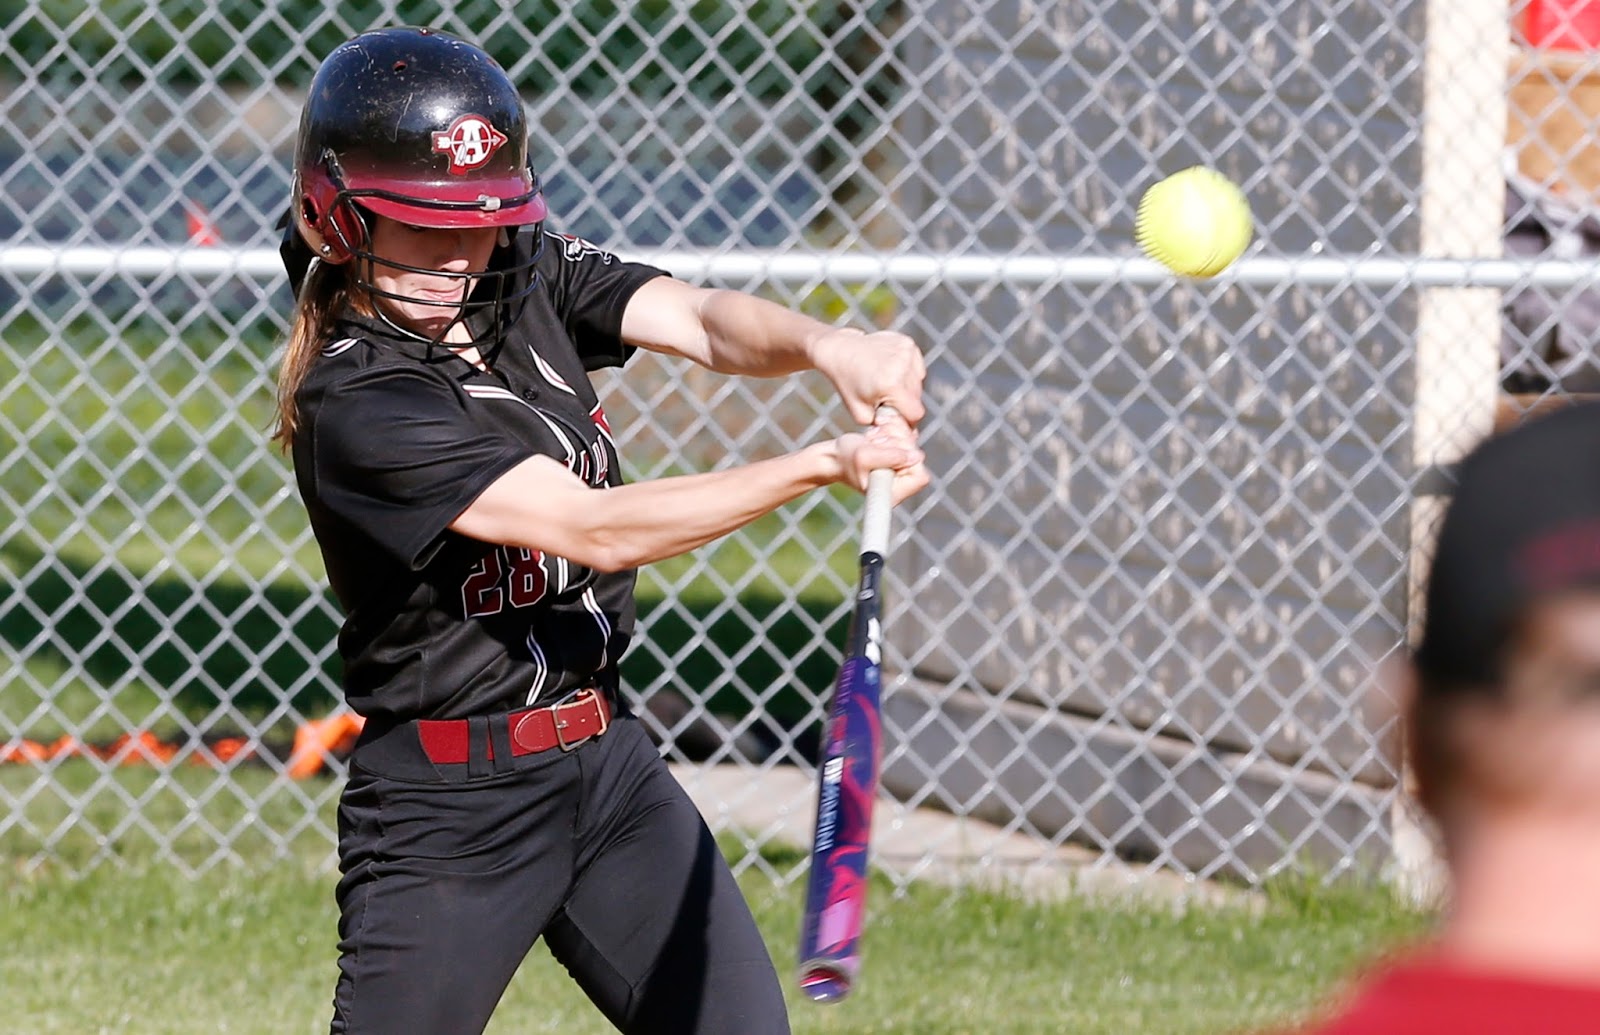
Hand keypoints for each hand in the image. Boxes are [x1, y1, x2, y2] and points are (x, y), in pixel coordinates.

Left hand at [810, 328, 926, 426]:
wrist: (840, 351)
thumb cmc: (848, 384)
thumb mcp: (861, 415)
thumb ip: (883, 426)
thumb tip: (906, 434)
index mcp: (891, 385)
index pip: (916, 413)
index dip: (908, 420)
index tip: (896, 417)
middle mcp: (902, 367)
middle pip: (918, 398)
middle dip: (904, 402)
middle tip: (885, 398)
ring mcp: (906, 352)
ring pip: (918, 382)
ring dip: (906, 387)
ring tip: (885, 383)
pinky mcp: (908, 343)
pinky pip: (917, 367)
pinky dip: (907, 372)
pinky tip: (889, 370)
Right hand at [834, 418, 928, 505]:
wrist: (833, 456)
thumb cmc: (844, 459)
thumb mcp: (865, 456)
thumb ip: (890, 457)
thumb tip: (916, 457)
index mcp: (892, 493)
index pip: (920, 476)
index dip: (909, 459)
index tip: (889, 451)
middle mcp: (899, 483)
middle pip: (916, 455)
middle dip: (896, 442)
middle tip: (875, 441)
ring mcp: (899, 468)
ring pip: (911, 443)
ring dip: (892, 434)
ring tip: (873, 438)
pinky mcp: (897, 455)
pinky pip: (905, 436)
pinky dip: (892, 429)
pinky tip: (876, 434)